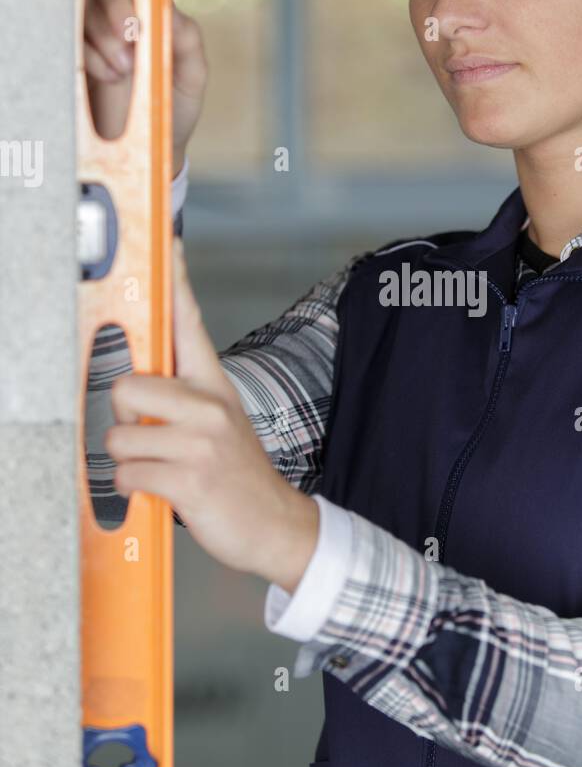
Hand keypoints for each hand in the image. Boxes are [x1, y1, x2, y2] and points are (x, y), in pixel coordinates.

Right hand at [83, 0, 207, 176]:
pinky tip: (108, 78)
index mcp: (153, 11)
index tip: (141, 22)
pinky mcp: (75, 53)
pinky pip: (68, 35)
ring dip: (102, 37)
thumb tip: (166, 7)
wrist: (151, 146)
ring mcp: (94, 32)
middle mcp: (121, 14)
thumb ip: (187, 38)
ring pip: (83, 6)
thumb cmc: (175, 104)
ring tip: (123, 73)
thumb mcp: (193, 74)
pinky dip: (89, 55)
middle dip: (115, 10)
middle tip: (130, 47)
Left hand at [105, 237, 319, 587]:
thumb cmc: (235, 475)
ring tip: (162, 470)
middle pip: (126, 388)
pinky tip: (164, 492)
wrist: (277, 525)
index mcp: (214, 385)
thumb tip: (131, 384)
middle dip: (124, 422)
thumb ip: (181, 396)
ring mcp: (202, 441)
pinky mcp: (190, 477)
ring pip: (119, 439)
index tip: (166, 241)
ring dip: (129, 463)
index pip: (188, 321)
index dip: (175, 280)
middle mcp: (210, 405)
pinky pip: (128, 475)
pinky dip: (135, 490)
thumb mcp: (219, 423)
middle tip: (150, 440)